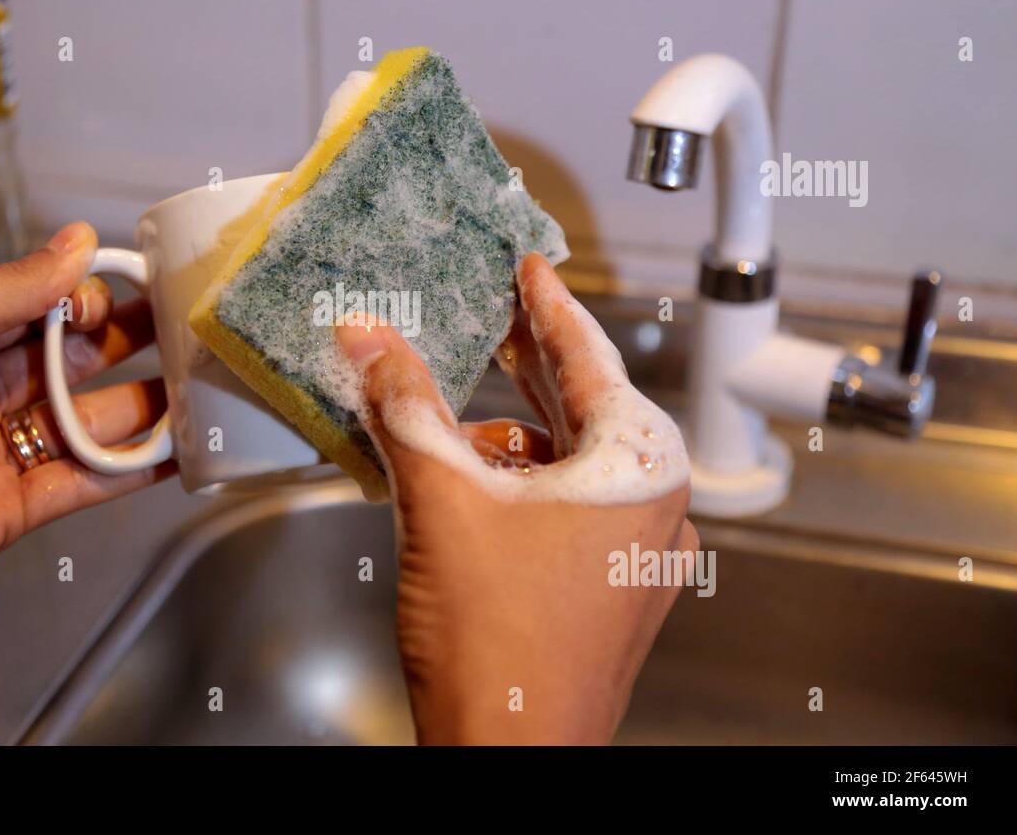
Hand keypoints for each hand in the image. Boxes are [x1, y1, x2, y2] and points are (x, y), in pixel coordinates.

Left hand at [0, 223, 172, 667]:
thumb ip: (15, 287)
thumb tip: (80, 241)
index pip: (42, 309)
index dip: (87, 296)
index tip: (134, 282)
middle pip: (72, 364)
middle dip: (127, 342)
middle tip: (184, 326)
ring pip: (87, 423)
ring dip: (141, 405)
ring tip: (198, 386)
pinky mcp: (12, 510)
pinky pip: (84, 483)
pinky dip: (131, 469)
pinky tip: (175, 451)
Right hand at [336, 253, 694, 744]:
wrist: (510, 757)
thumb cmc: (499, 647)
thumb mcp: (442, 500)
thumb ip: (405, 407)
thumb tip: (368, 340)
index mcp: (640, 464)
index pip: (589, 356)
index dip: (547, 305)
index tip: (531, 266)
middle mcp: (656, 502)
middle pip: (582, 405)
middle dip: (528, 364)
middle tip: (495, 316)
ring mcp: (638, 552)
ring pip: (567, 461)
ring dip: (507, 435)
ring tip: (447, 417)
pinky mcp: (611, 588)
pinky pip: (566, 507)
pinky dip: (516, 484)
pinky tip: (465, 482)